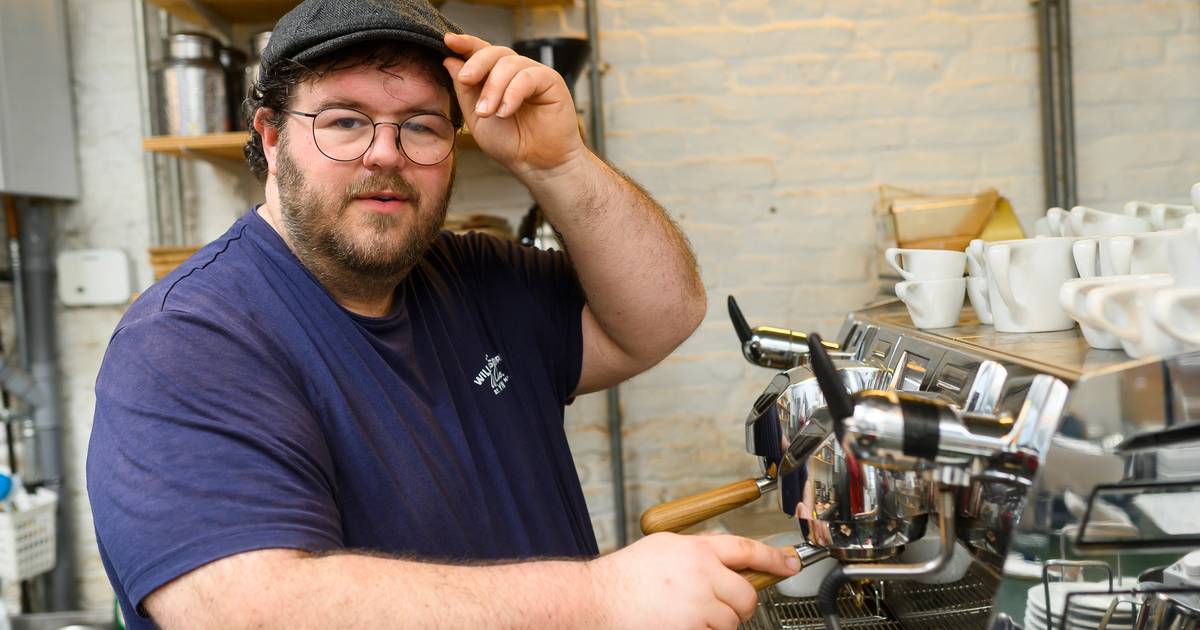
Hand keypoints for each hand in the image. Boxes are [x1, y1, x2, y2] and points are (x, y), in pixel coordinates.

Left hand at [443, 33, 586, 176]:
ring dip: (493, 88)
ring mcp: (534, 74)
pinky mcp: (551, 81)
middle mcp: (515, 72)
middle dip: (476, 64)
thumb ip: (464, 90)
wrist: (537, 165)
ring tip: (488, 113)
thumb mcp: (476, 117)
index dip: (465, 44)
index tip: (448, 41)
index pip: (480, 52)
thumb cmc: (511, 144)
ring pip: (508, 64)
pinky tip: (506, 112)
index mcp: (496, 77)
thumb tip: (450, 60)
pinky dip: (512, 93)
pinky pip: (528, 76)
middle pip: (493, 51)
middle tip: (466, 80)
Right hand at [588, 532, 799, 628]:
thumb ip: (696, 550)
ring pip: (731, 621)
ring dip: (717, 623)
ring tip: (688, 615)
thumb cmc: (625, 576)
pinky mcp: (692, 629)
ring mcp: (699, 604)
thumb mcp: (664, 547)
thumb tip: (721, 558)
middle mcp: (703, 574)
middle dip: (739, 605)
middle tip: (722, 607)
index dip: (773, 558)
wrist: (600, 598)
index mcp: (696, 549)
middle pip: (746, 594)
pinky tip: (680, 624)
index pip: (746, 550)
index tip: (789, 564)